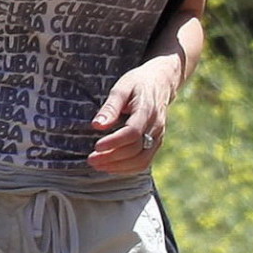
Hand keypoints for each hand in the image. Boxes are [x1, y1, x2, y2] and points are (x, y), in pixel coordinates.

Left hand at [87, 58, 180, 173]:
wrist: (161, 83)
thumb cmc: (137, 83)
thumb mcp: (122, 88)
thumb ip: (110, 107)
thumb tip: (96, 126)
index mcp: (147, 110)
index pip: (132, 132)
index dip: (114, 142)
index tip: (96, 147)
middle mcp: (155, 126)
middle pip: (136, 149)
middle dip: (112, 157)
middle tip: (91, 160)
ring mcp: (158, 137)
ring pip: (142, 160)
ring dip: (119, 167)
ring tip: (98, 165)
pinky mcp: (156, 144)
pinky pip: (144, 162)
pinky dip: (128, 169)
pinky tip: (112, 167)